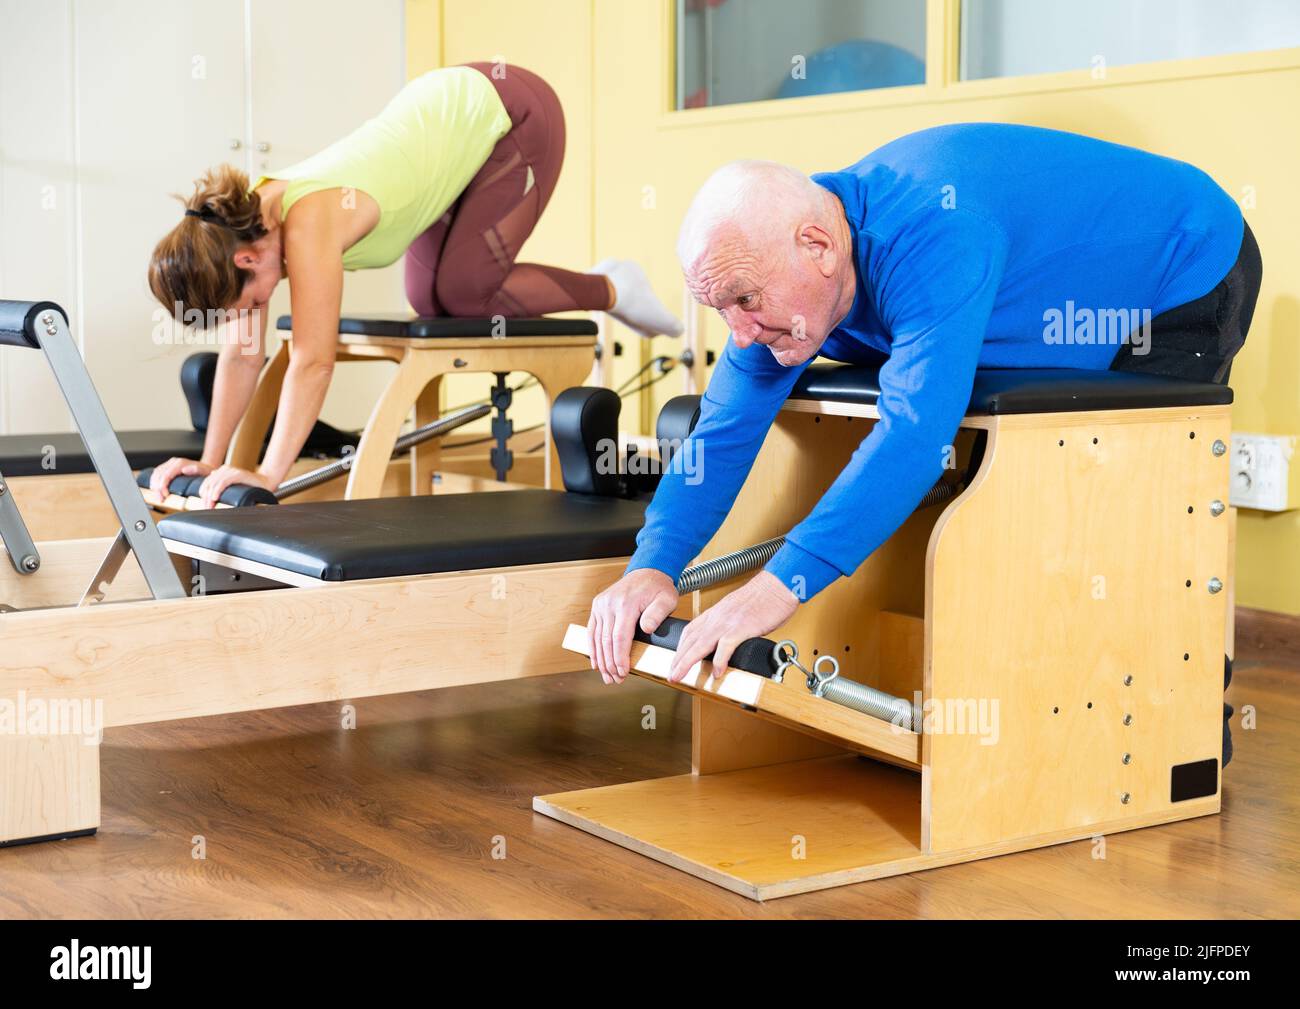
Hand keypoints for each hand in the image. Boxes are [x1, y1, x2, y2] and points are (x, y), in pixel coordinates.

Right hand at [149, 457, 211, 497]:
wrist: (206, 468)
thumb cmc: (206, 472)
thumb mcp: (205, 471)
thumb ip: (197, 470)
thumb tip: (184, 470)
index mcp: (181, 463)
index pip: (166, 475)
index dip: (163, 486)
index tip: (165, 496)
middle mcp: (174, 462)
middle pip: (159, 475)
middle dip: (157, 489)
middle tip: (160, 499)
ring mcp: (170, 463)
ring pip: (156, 474)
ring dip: (154, 486)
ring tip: (158, 497)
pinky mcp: (168, 466)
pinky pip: (157, 473)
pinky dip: (154, 482)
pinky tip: (156, 490)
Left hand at [197, 465, 275, 508]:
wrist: (267, 482)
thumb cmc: (251, 487)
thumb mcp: (234, 486)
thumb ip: (223, 483)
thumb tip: (211, 486)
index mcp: (222, 471)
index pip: (206, 482)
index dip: (203, 494)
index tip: (204, 506)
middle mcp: (225, 469)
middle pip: (209, 483)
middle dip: (205, 497)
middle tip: (206, 508)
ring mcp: (232, 471)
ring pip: (214, 483)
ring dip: (210, 496)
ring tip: (210, 506)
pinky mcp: (238, 474)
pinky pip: (224, 482)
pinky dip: (217, 490)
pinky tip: (215, 498)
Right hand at [587, 568, 678, 684]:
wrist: (647, 571)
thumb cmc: (658, 587)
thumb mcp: (667, 599)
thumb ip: (657, 614)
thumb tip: (647, 629)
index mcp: (626, 604)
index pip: (620, 637)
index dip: (620, 657)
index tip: (623, 672)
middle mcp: (609, 604)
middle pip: (606, 641)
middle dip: (610, 663)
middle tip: (616, 679)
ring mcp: (601, 605)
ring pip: (597, 638)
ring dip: (600, 660)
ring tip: (606, 676)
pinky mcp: (597, 606)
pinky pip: (592, 630)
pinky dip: (592, 647)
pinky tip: (595, 662)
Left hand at [668, 571, 798, 682]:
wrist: (777, 585)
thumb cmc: (763, 597)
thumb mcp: (737, 609)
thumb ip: (728, 624)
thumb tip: (726, 641)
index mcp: (716, 613)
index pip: (690, 631)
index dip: (680, 647)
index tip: (675, 660)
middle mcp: (717, 617)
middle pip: (690, 640)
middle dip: (677, 659)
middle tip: (671, 674)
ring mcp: (728, 622)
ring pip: (700, 644)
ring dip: (687, 662)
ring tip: (679, 675)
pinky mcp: (742, 627)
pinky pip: (726, 646)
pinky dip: (719, 661)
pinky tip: (717, 673)